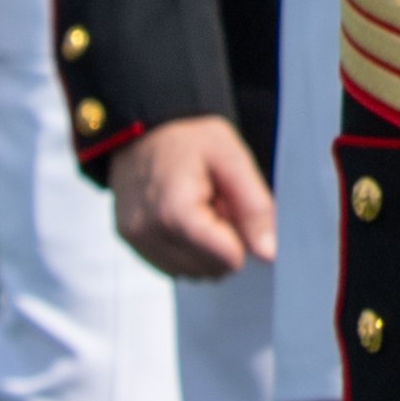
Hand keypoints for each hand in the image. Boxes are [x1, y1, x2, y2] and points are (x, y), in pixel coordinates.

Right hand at [111, 115, 279, 281]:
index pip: (228, 259)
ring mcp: (135, 241)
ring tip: (199, 206)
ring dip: (204, 248)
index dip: (242, 235)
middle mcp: (149, 234)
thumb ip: (254, 207)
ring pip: (191, 273)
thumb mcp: (232, 158)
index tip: (233, 205)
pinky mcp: (130, 242)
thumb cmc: (188, 137)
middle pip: (211, 270)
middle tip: (217, 202)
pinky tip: (183, 217)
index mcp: (176, 213)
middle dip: (224, 242)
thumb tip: (269, 253)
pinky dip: (185, 249)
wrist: (143, 127)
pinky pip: (170, 266)